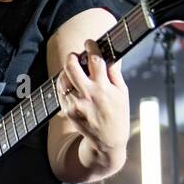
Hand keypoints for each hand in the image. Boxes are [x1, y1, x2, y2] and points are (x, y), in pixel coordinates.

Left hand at [61, 39, 128, 169]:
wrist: (107, 141)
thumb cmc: (117, 114)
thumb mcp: (122, 92)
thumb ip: (114, 72)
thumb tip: (110, 54)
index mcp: (105, 88)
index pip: (95, 60)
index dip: (91, 47)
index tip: (89, 42)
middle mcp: (88, 95)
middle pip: (72, 67)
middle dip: (72, 57)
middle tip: (75, 55)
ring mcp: (76, 103)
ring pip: (63, 78)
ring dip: (67, 71)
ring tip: (74, 71)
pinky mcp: (67, 111)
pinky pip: (60, 91)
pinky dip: (64, 84)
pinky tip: (71, 84)